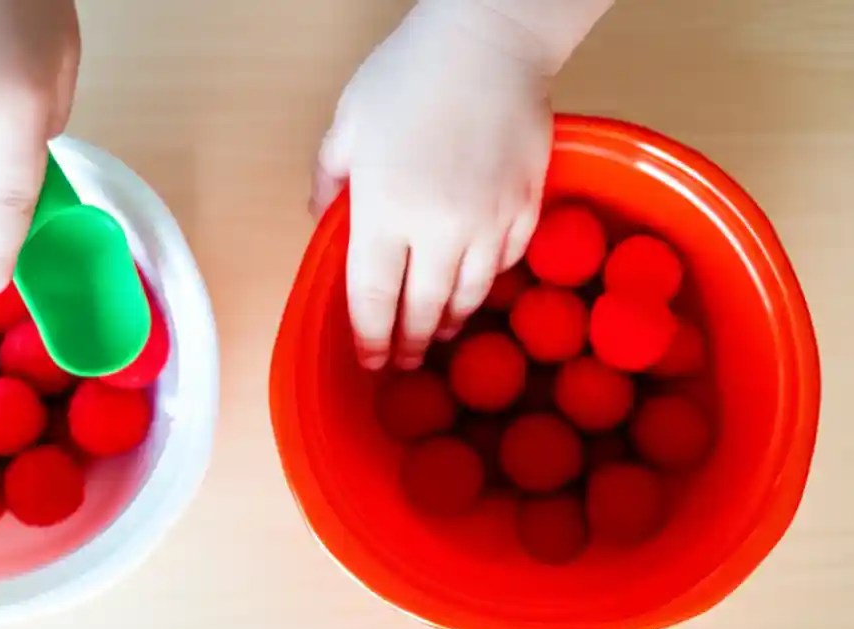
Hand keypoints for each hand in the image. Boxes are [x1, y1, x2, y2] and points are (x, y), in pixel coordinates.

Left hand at [311, 0, 557, 369]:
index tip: (370, 363)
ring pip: (469, 295)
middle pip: (424, 309)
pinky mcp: (527, 208)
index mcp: (385, 212)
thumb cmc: (407, 76)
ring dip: (450, 322)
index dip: (371, 340)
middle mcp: (439, 230)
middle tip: (402, 361)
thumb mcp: (347, 125)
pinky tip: (474, 288)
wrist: (490, 41)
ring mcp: (490, 222)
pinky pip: (506, 263)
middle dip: (410, 343)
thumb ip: (329, 182)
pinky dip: (487, 283)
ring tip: (438, 333)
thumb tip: (326, 223)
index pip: (374, 299)